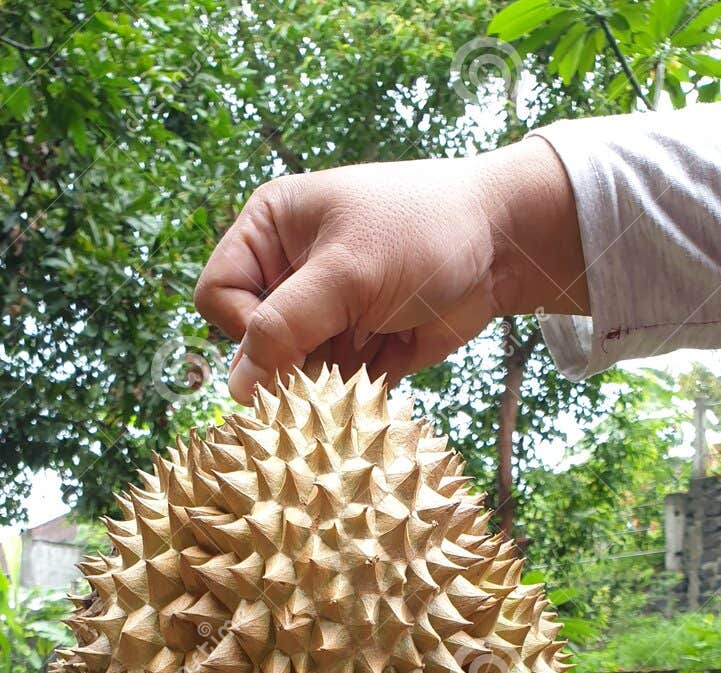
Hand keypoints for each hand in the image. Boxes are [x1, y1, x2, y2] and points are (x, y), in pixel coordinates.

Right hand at [195, 141, 587, 402]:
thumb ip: (285, 327)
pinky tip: (384, 364)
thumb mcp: (346, 273)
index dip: (242, 327)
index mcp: (269, 230)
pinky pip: (330, 391)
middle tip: (333, 357)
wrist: (502, 245)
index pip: (218, 296)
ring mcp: (323, 315)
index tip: (287, 339)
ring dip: (322, 381)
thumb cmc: (423, 232)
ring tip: (369, 352)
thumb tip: (237, 390)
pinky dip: (350, 394)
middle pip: (253, 344)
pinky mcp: (355, 351)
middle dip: (288, 361)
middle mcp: (289, 273)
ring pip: (291, 374)